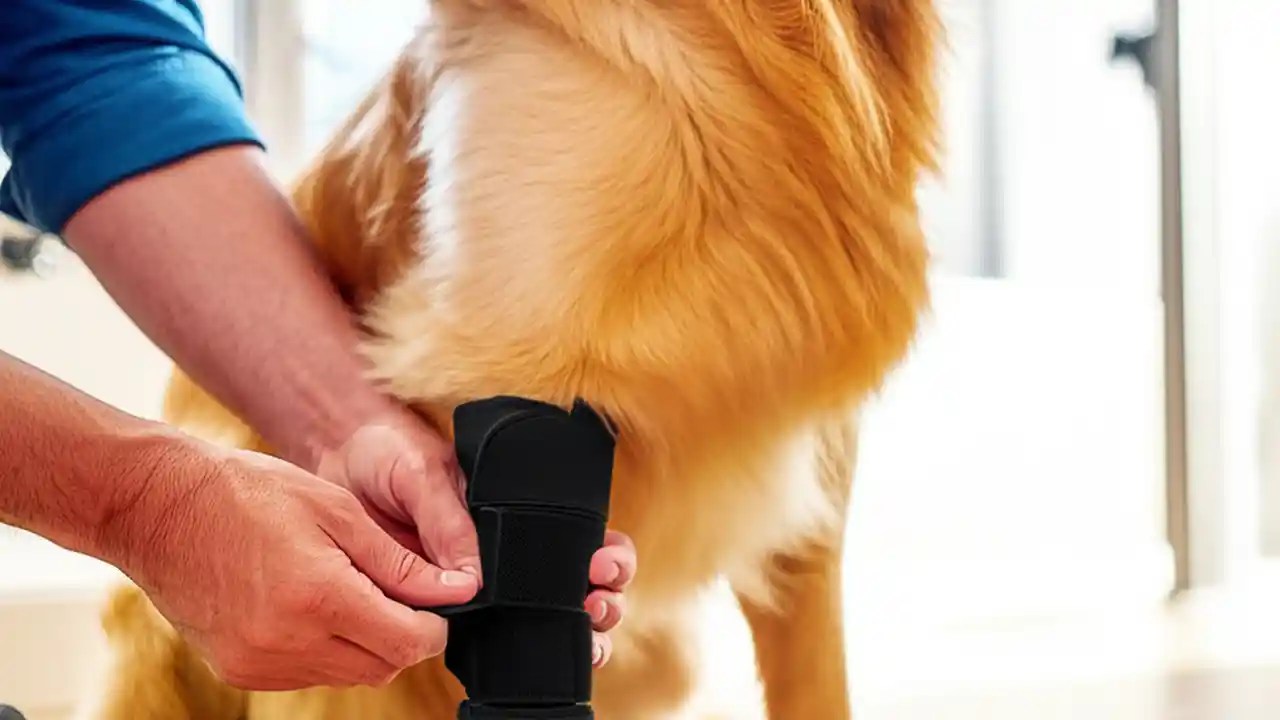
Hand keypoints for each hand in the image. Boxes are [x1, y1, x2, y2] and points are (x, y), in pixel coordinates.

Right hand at [103, 438, 477, 689]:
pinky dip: (323, 650)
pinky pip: (306, 675)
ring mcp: (259, 663)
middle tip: (391, 591)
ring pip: (346, 675)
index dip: (434, 627)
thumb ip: (399, 563)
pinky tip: (309, 606)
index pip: (409, 644)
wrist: (159, 507)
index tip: (436, 603)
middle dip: (402, 635)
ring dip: (363, 644)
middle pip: (382, 667)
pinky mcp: (237, 671)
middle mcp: (288, 642)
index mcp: (320, 596)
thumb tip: (456, 590)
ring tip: (344, 588)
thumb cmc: (248, 493)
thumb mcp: (337, 511)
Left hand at [315, 404, 636, 666]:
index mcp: (517, 509)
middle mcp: (509, 550)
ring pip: (546, 619)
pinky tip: (534, 659)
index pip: (580, 536)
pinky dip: (517, 655)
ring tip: (587, 636)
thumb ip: (450, 520)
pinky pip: (487, 640)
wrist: (333, 467)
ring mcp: (481, 584)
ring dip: (579, 634)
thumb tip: (477, 580)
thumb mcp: (421, 472)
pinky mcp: (445, 609)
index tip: (601, 567)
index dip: (606, 557)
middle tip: (597, 603)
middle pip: (577, 585)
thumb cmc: (387, 456)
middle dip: (604, 600)